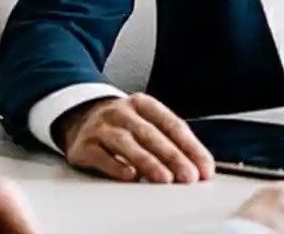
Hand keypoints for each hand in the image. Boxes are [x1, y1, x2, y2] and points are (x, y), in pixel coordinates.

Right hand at [57, 93, 213, 183]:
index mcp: (143, 104)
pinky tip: (130, 176)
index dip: (191, 147)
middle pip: (151, 134)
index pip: (172, 124)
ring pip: (127, 143)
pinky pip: (101, 155)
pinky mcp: (84, 145)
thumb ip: (169, 141)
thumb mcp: (146, 123)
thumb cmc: (123, 126)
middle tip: (189, 176)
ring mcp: (101, 127)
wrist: (79, 119)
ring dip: (148, 162)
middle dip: (173, 157)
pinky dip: (116, 166)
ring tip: (165, 179)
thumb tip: (197, 167)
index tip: (204, 167)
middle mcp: (122, 112)